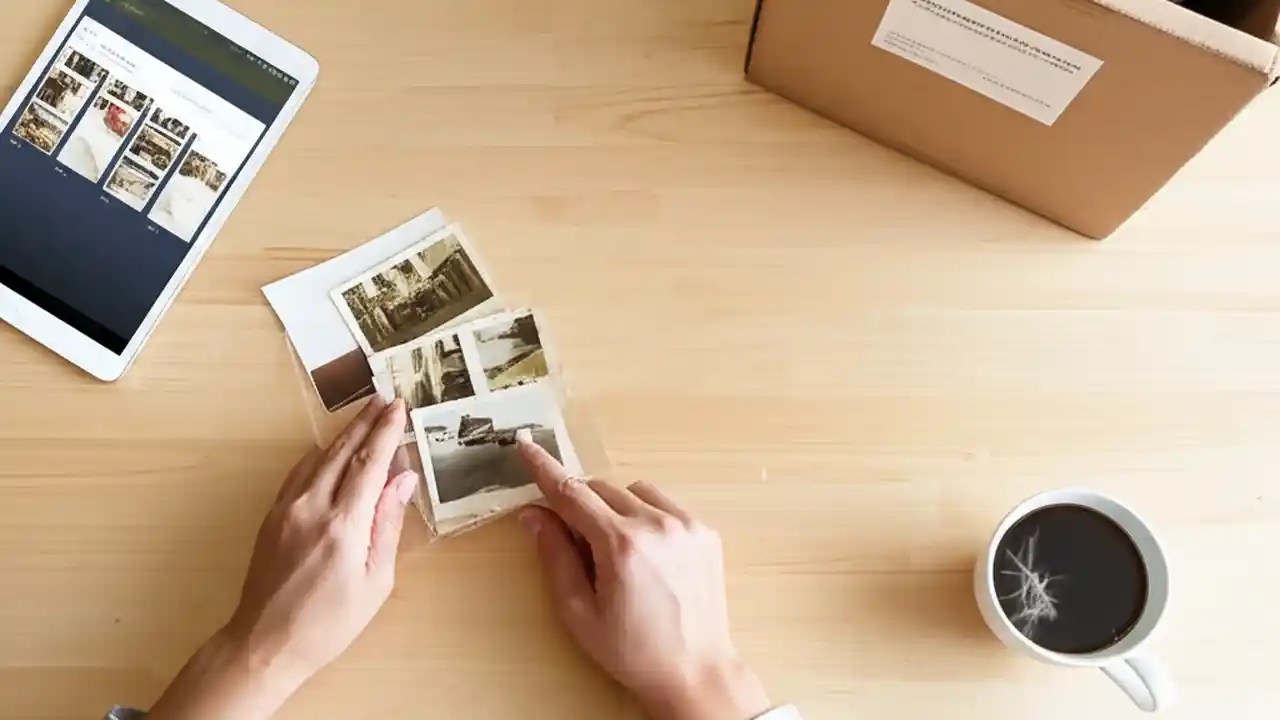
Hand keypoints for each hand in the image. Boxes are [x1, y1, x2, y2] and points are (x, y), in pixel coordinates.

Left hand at [148, 397, 417, 719]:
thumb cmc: (328, 624)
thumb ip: (388, 525)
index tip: (399, 408)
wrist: (264, 644)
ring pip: (318, 457)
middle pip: (343, 451)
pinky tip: (331, 448)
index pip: (370, 464)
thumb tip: (404, 480)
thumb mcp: (375, 582)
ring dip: (344, 434)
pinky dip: (320, 454)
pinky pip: (299, 472)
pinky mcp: (271, 516)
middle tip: (385, 398)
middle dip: (366, 422)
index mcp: (344, 526)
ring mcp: (286, 509)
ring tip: (365, 414)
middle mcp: (312, 508)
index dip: (387, 432)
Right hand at [516, 433, 771, 719]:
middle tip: (578, 545)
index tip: (526, 447)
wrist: (695, 670)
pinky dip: (645, 514)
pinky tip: (645, 551)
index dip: (544, 469)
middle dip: (581, 506)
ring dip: (614, 508)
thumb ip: (554, 556)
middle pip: (601, 488)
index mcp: (620, 545)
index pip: (571, 493)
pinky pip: (664, 503)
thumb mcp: (579, 611)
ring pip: (633, 490)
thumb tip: (534, 514)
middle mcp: (657, 525)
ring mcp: (686, 525)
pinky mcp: (705, 531)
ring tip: (616, 551)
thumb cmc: (632, 650)